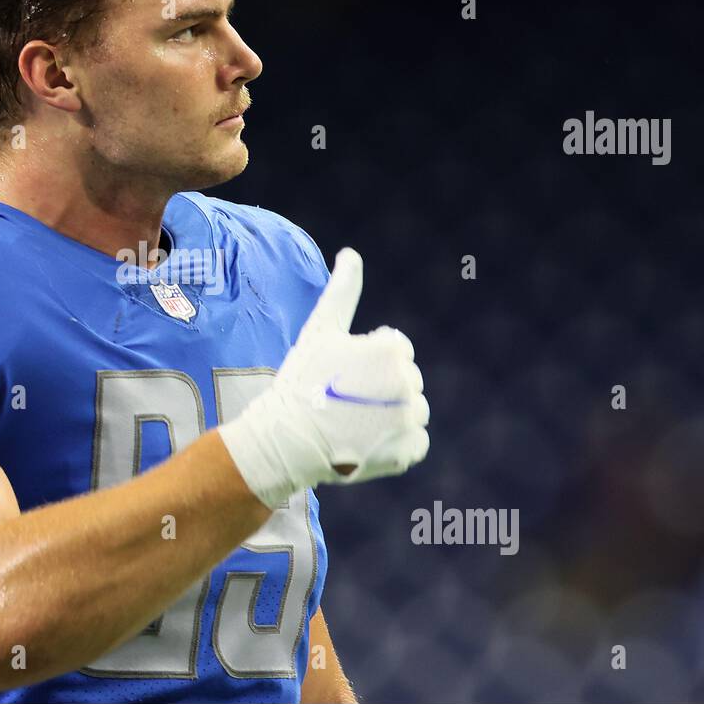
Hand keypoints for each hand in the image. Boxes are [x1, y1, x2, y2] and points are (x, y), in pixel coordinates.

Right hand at [218, 248, 429, 507]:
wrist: (287, 440)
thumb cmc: (301, 381)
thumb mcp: (320, 330)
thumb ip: (342, 290)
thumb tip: (350, 252)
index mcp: (391, 349)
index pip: (395, 349)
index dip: (367, 361)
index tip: (340, 375)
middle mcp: (407, 381)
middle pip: (405, 380)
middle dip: (380, 389)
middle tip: (343, 402)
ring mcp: (409, 418)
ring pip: (412, 410)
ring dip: (390, 416)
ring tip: (354, 424)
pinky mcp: (409, 451)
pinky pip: (416, 442)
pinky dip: (397, 445)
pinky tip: (368, 443)